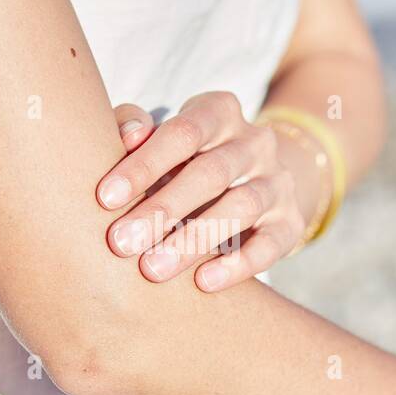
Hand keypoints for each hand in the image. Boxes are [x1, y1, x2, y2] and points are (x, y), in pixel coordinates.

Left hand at [96, 92, 323, 291]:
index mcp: (219, 112)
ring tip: (152, 270)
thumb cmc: (184, 160)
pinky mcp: (290, 222)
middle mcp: (255, 142)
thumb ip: (134, 131)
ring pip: (242, 208)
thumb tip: (128, 136)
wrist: (254, 181)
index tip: (104, 198)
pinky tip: (203, 282)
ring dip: (194, 240)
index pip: (183, 132)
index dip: (144, 164)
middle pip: (211, 172)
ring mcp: (277, 182)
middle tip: (121, 243)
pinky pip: (271, 244)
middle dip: (164, 209)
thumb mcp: (160, 139)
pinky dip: (239, 264)